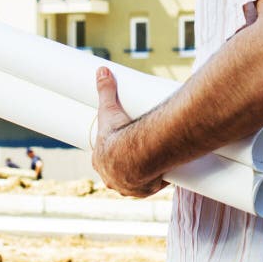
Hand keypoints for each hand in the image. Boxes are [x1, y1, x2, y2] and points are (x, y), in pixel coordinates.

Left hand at [91, 67, 166, 197]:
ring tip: (150, 162)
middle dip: (126, 163)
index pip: (104, 156)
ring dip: (140, 175)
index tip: (121, 141)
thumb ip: (105, 89)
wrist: (135, 157)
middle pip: (118, 171)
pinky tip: (161, 175)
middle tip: (137, 149)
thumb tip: (101, 70)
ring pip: (133, 181)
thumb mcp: (109, 108)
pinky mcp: (144, 190)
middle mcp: (111, 178)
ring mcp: (127, 187)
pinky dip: (154, 182)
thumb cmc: (120, 134)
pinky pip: (149, 187)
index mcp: (101, 161)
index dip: (112, 149)